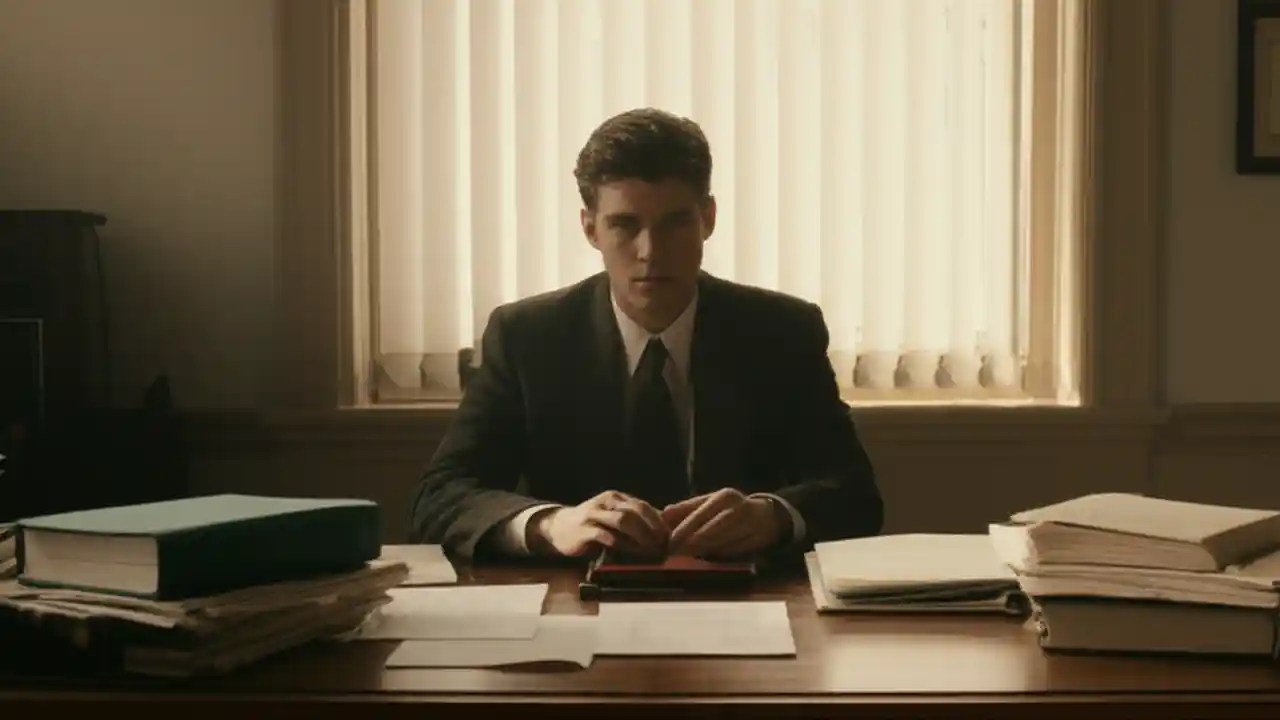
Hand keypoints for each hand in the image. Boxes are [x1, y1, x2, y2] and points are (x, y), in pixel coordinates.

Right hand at [529, 491, 668, 557]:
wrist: (559, 527)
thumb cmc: (591, 524)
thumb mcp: (612, 517)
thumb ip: (632, 521)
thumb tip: (661, 531)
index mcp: (616, 498)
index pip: (642, 505)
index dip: (658, 521)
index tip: (669, 537)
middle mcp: (606, 502)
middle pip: (635, 511)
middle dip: (652, 529)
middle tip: (662, 545)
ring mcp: (594, 514)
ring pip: (622, 521)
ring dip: (639, 537)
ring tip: (649, 550)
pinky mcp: (584, 529)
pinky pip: (605, 535)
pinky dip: (619, 544)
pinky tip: (628, 553)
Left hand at [662, 488, 785, 559]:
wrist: (767, 515)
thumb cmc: (730, 508)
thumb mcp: (710, 503)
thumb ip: (687, 508)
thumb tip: (663, 513)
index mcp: (724, 497)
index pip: (701, 513)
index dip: (685, 528)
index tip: (671, 540)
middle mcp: (739, 508)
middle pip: (713, 528)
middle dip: (694, 541)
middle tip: (677, 552)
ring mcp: (751, 524)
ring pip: (724, 540)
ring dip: (705, 550)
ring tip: (688, 555)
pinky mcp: (759, 539)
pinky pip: (735, 550)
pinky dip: (720, 555)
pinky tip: (708, 557)